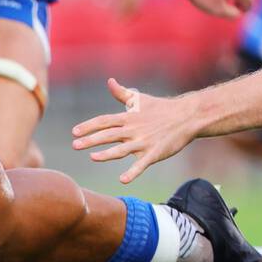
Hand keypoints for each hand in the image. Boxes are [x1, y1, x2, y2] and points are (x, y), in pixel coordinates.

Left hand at [71, 77, 201, 183]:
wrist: (187, 116)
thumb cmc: (161, 108)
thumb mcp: (140, 99)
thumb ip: (122, 93)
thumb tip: (110, 81)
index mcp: (128, 117)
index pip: (104, 121)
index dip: (88, 126)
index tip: (75, 132)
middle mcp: (133, 129)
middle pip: (108, 135)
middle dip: (91, 140)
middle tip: (75, 145)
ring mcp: (143, 142)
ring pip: (122, 149)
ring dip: (107, 154)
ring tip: (93, 157)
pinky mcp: (154, 153)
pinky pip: (141, 164)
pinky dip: (132, 172)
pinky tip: (122, 180)